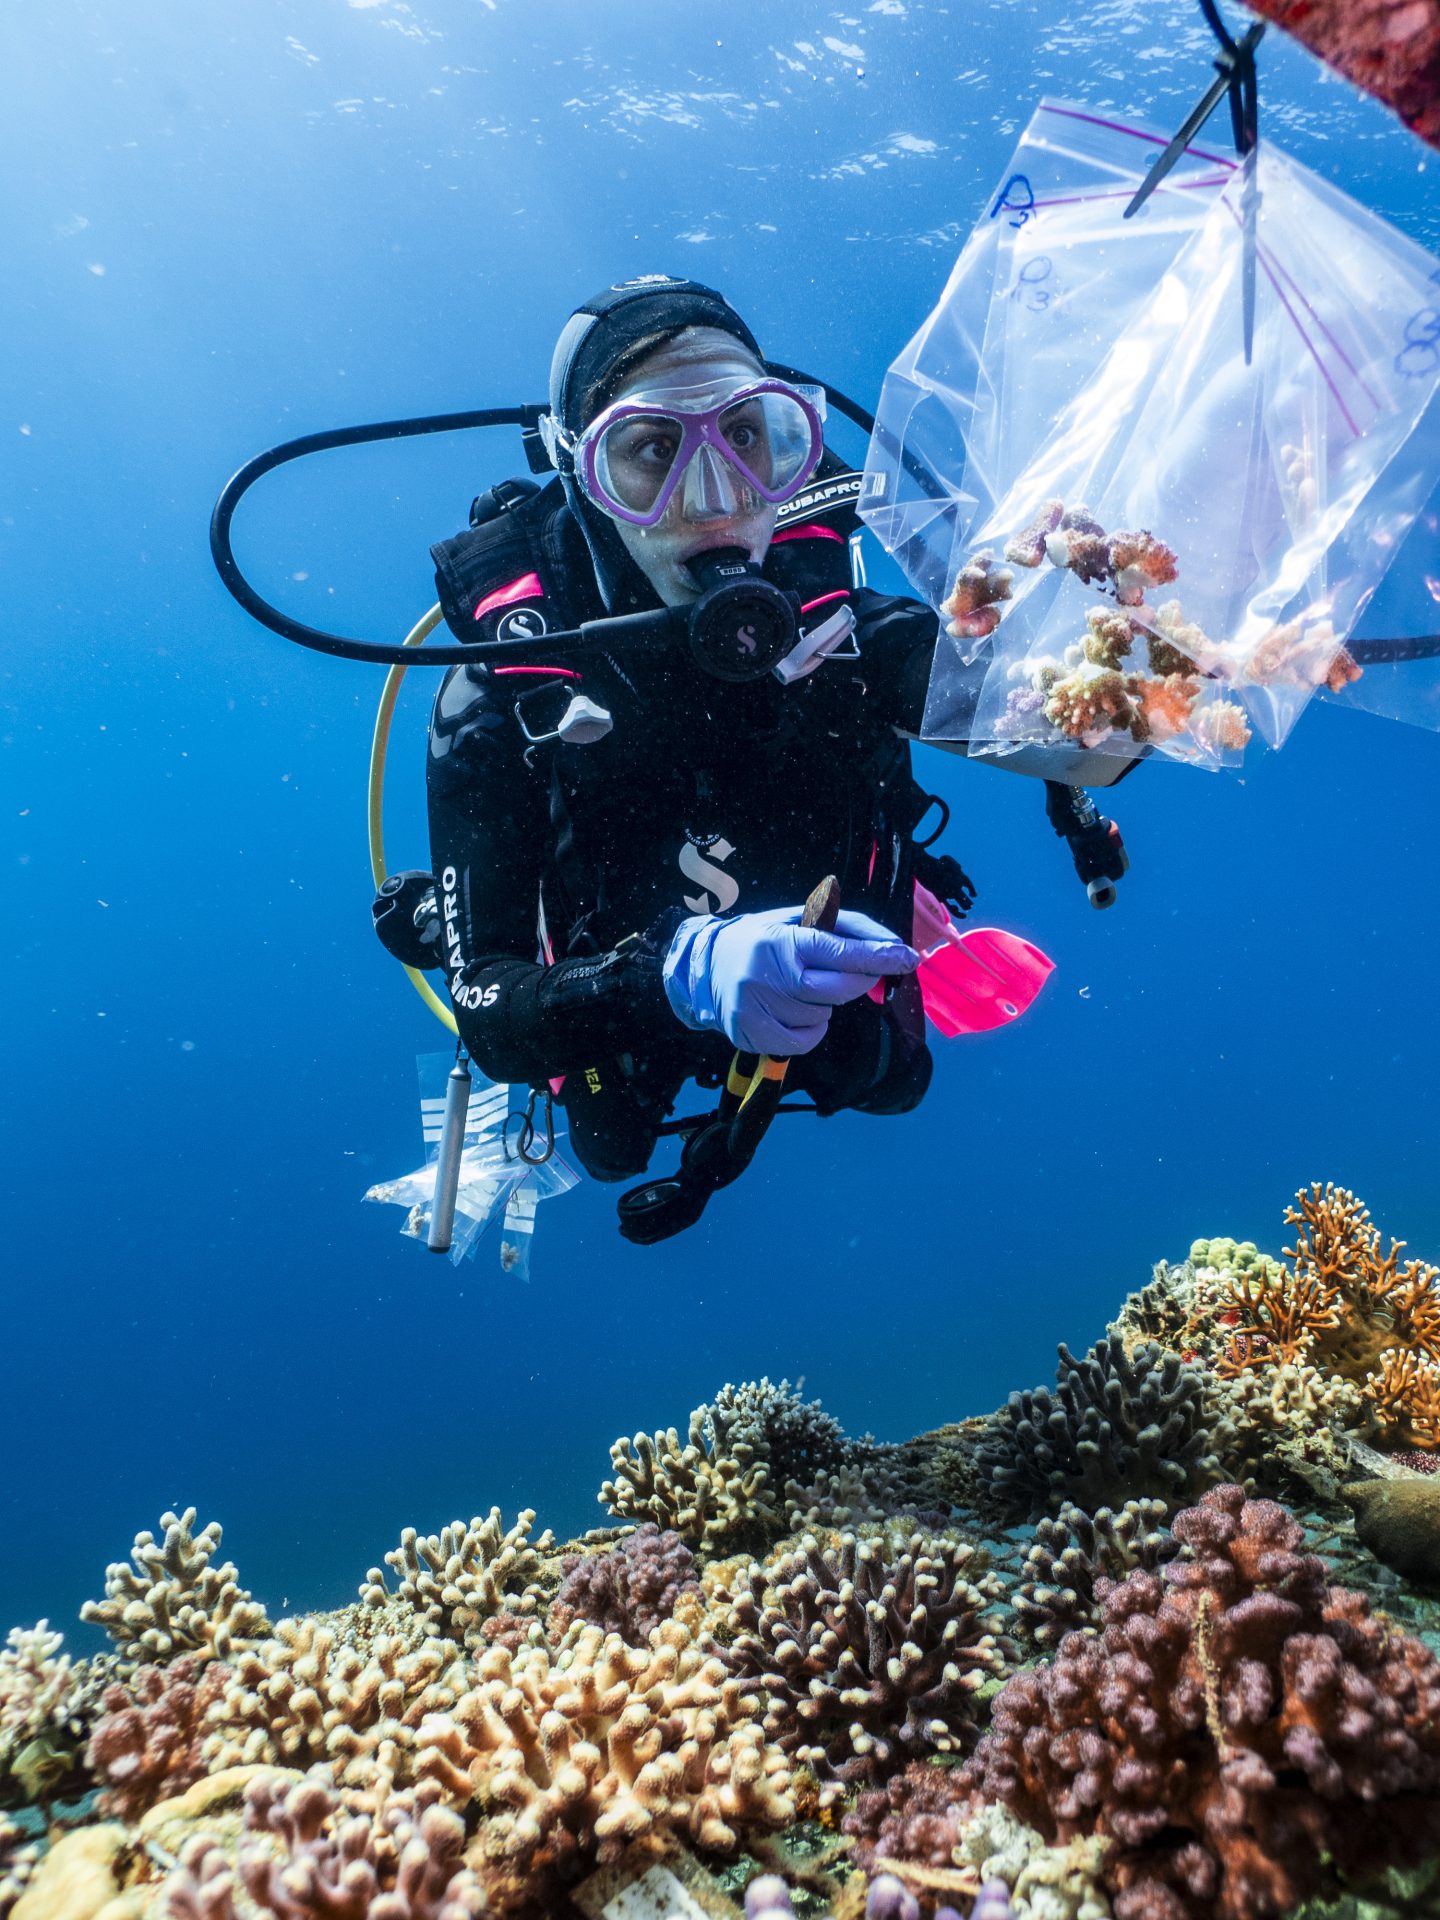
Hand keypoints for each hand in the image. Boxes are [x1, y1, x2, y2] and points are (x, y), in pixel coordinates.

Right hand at [664, 905, 917, 1055]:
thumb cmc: (765, 940)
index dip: (876, 957)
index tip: (907, 957)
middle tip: (852, 972)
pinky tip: (792, 1012)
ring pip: (821, 1017)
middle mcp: (765, 974)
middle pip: (836, 990)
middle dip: (856, 982)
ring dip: (823, 1005)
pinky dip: (809, 1029)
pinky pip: (803, 1041)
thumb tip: (892, 946)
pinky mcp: (750, 1034)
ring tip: (796, 989)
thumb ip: (848, 928)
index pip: (837, 951)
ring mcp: (755, 1008)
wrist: (706, 967)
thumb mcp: (799, 920)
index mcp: (780, 940)